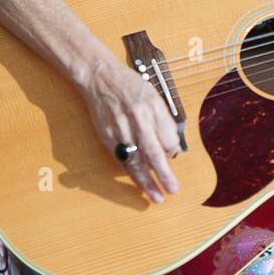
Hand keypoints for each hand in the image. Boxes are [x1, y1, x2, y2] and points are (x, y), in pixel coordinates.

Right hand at [79, 55, 180, 204]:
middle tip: (173, 190)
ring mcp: (120, 129)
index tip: (173, 155)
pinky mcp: (107, 136)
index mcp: (153, 107)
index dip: (172, 150)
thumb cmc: (130, 86)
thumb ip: (163, 120)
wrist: (100, 78)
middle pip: (153, 152)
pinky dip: (131, 173)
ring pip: (135, 161)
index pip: (168, 137)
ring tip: (156, 197)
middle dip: (164, 174)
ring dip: (146, 182)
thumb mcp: (154, 95)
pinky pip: (121, 159)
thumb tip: (171, 147)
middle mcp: (137, 119)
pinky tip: (138, 183)